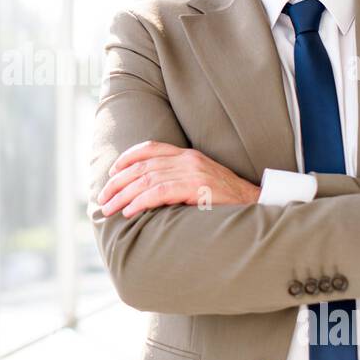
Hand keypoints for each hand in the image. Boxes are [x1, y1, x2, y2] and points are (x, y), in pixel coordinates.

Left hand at [96, 141, 259, 217]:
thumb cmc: (228, 200)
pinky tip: (129, 211)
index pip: (150, 148)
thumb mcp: (201, 182)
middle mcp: (188, 159)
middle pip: (142, 166)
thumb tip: (151, 192)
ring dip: (123, 195)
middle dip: (117, 182)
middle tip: (102, 198)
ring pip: (146, 180)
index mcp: (188, 155)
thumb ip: (178, 180)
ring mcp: (192, 172)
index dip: (127, 158)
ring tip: (109, 209)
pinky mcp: (196, 188)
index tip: (112, 173)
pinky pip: (160, 192)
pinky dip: (140, 202)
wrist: (257, 205)